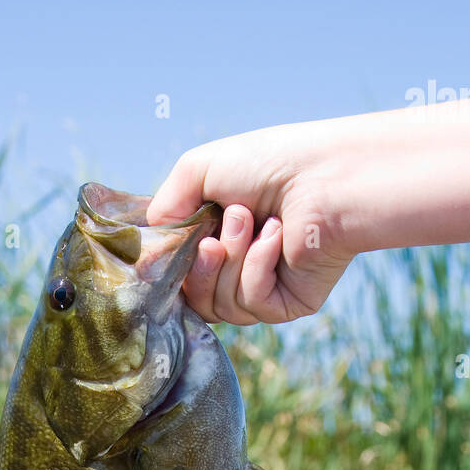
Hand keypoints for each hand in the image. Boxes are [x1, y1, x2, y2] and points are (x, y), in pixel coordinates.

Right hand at [146, 122, 354, 325]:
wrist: (323, 175)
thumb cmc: (270, 164)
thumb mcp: (200, 171)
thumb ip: (165, 207)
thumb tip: (146, 251)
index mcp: (218, 241)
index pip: (179, 277)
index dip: (170, 270)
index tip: (169, 250)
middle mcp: (238, 270)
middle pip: (195, 300)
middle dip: (199, 265)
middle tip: (218, 231)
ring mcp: (263, 292)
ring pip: (221, 305)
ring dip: (232, 257)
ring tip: (253, 220)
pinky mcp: (288, 306)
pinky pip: (252, 303)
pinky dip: (258, 266)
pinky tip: (277, 235)